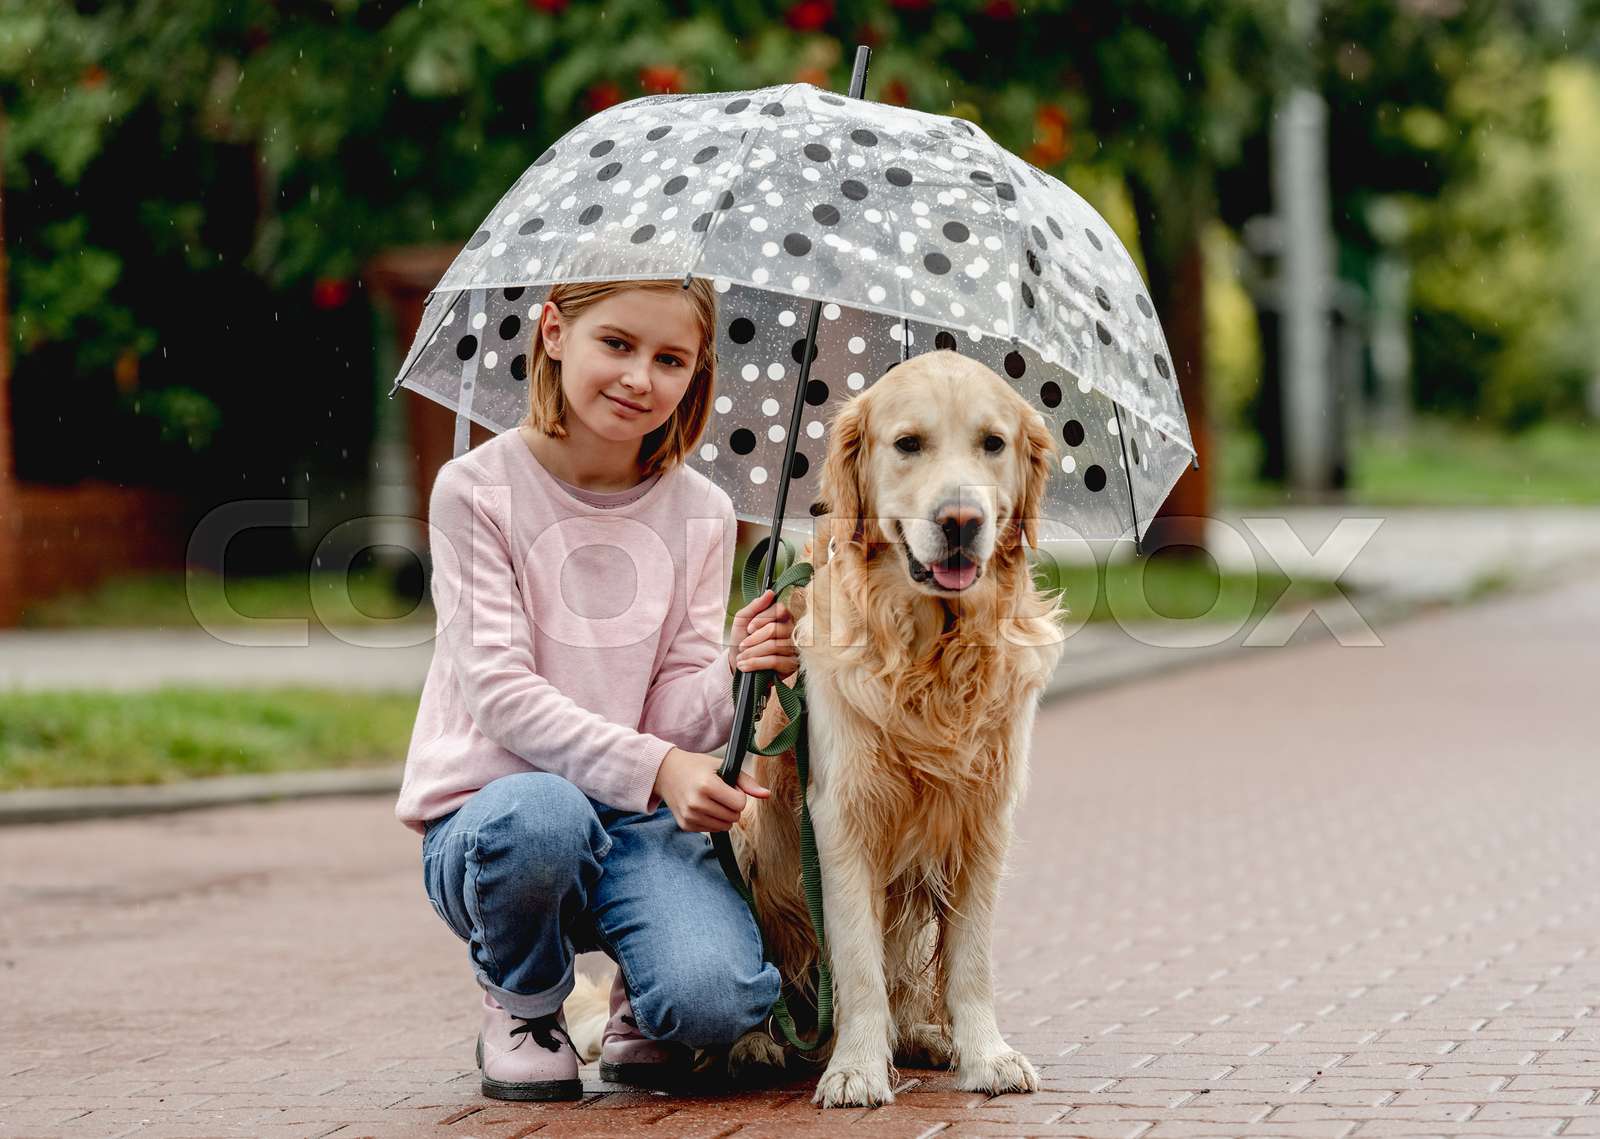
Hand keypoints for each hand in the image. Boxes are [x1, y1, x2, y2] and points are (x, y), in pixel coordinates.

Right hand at [652, 747, 769, 831]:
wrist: (666, 772)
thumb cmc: (697, 767)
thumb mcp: (722, 766)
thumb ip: (746, 782)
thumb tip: (767, 794)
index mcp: (707, 786)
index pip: (740, 804)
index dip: (739, 795)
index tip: (729, 787)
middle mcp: (697, 803)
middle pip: (733, 817)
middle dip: (732, 806)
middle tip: (720, 794)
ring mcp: (690, 816)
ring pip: (724, 827)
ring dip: (724, 815)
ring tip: (712, 800)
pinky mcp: (686, 825)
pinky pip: (712, 830)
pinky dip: (712, 821)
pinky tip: (703, 807)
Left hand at [728, 589, 798, 678]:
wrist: (739, 664)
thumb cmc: (742, 639)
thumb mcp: (743, 620)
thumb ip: (755, 606)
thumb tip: (770, 592)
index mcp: (782, 617)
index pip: (780, 610)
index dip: (762, 618)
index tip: (749, 628)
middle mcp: (792, 631)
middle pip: (776, 629)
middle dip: (755, 638)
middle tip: (742, 645)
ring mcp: (793, 648)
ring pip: (774, 645)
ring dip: (752, 652)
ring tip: (741, 658)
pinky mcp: (791, 665)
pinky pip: (775, 661)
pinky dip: (756, 663)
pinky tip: (745, 666)